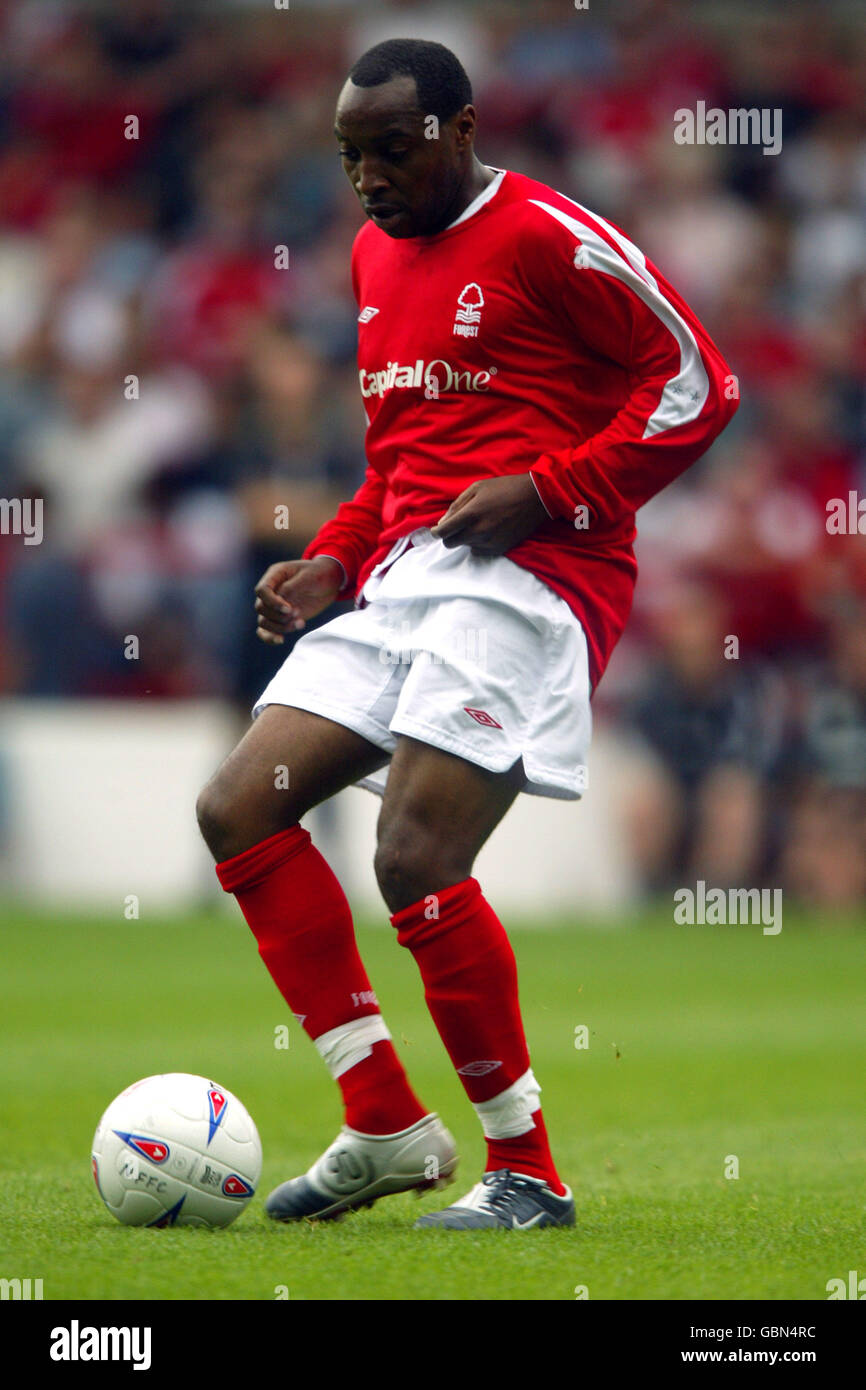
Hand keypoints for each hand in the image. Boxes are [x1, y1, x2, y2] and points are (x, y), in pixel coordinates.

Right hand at [254, 556, 343, 644]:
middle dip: (279, 616)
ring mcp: (275, 605)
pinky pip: (266, 631)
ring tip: (300, 623)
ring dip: (280, 627)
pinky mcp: (280, 618)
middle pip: (261, 608)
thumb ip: (291, 587)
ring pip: (263, 622)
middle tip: (298, 613)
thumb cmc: (319, 574)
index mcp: (275, 575)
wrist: (329, 582)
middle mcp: (271, 591)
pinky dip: (270, 638)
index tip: (289, 609)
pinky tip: (281, 640)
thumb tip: (279, 599)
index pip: (262, 590)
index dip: (272, 602)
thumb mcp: (308, 576)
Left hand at [430, 474, 547, 555]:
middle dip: (449, 535)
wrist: (535, 498)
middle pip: (451, 543)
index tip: (437, 530)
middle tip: (457, 526)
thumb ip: (457, 506)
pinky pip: (479, 552)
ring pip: (465, 546)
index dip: (436, 532)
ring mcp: (490, 542)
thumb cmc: (504, 488)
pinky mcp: (500, 549)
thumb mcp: (477, 488)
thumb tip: (442, 523)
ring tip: (479, 523)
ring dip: (466, 538)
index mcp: (471, 514)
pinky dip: (478, 544)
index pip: (443, 532)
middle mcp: (479, 531)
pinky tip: (487, 531)